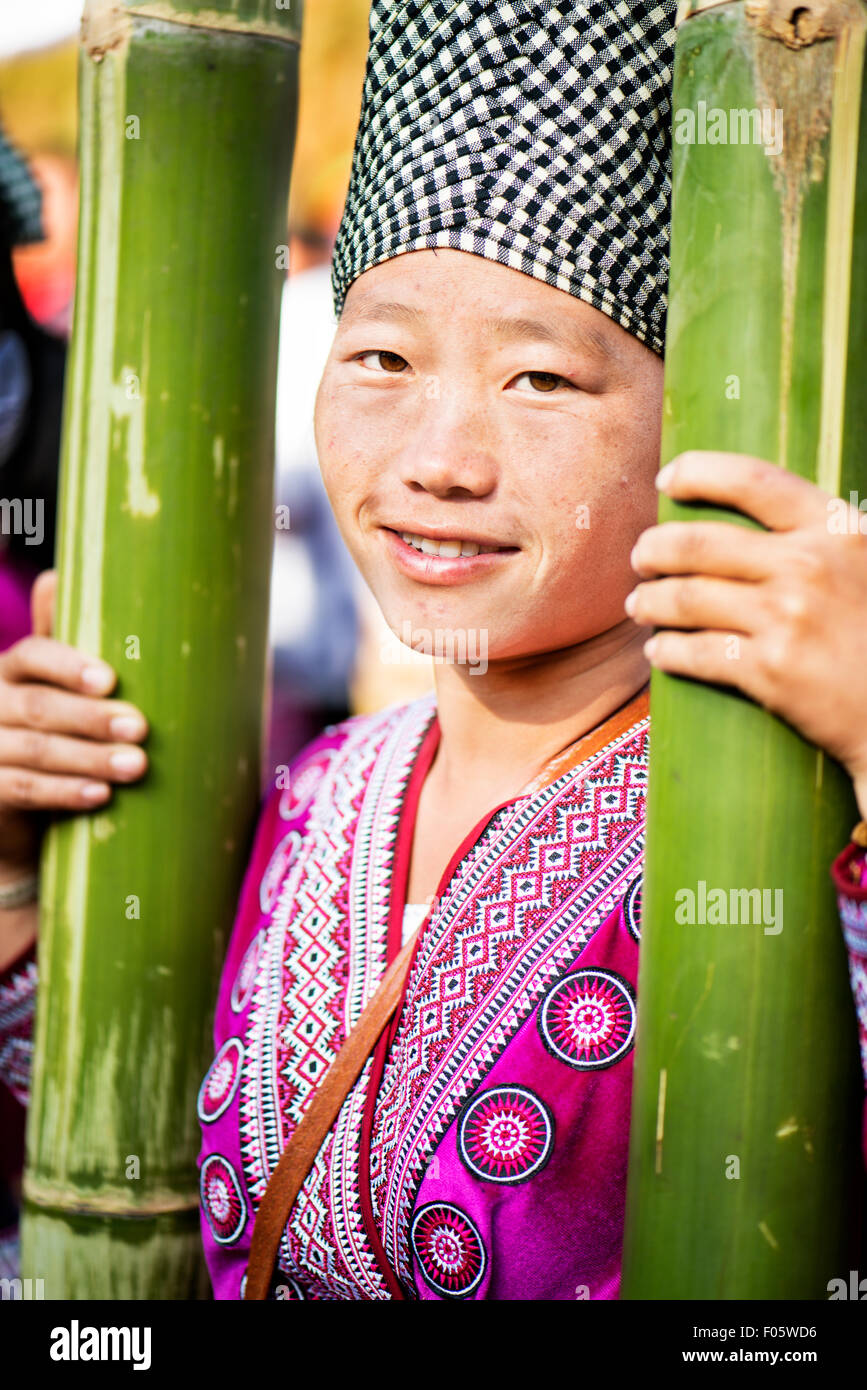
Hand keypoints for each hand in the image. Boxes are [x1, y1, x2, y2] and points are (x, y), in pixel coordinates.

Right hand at [0, 570, 148, 872]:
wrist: (13, 801)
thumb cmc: (46, 728)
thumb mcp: (52, 684)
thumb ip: (61, 638)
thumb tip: (52, 576)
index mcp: (10, 671)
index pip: (31, 656)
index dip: (67, 666)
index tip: (109, 679)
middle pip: (38, 706)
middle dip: (92, 718)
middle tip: (140, 727)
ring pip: (36, 750)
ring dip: (89, 758)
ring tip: (136, 765)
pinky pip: (25, 790)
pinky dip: (64, 792)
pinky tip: (100, 794)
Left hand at [625, 451, 866, 815]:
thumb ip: (821, 539)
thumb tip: (751, 525)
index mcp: (836, 530)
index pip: (753, 481)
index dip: (699, 472)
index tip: (668, 479)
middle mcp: (808, 567)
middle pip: (698, 544)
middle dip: (654, 550)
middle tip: (641, 559)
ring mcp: (787, 619)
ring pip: (685, 599)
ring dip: (650, 602)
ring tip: (640, 606)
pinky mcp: (771, 671)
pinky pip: (695, 653)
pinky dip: (666, 652)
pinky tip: (659, 653)